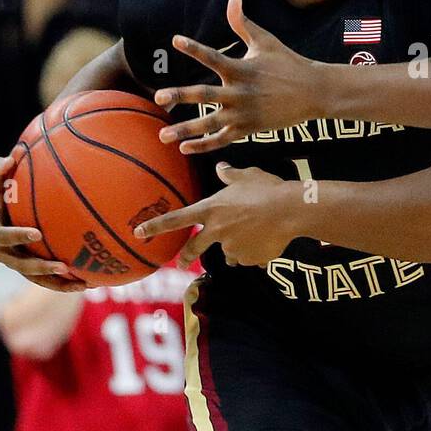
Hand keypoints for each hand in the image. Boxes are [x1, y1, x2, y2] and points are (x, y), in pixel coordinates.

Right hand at [0, 156, 84, 291]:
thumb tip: (11, 157)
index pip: (2, 237)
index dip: (18, 237)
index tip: (37, 234)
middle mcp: (1, 252)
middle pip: (21, 265)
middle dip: (41, 268)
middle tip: (63, 267)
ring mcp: (15, 261)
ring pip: (36, 278)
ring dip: (58, 283)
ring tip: (83, 284)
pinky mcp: (29, 266)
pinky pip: (47, 278)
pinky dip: (65, 281)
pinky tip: (91, 282)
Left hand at [136, 163, 298, 267]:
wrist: (291, 211)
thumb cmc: (267, 189)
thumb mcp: (247, 176)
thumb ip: (230, 175)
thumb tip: (221, 168)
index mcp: (212, 209)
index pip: (176, 219)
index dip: (155, 226)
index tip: (138, 232)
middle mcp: (217, 231)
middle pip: (195, 248)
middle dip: (187, 257)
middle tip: (183, 262)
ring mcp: (233, 248)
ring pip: (230, 252)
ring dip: (236, 247)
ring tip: (255, 234)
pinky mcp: (250, 259)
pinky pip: (250, 258)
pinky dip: (255, 252)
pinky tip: (268, 240)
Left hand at [154, 0, 319, 151]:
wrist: (315, 92)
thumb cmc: (288, 63)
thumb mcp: (266, 41)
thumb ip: (243, 23)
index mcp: (242, 69)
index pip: (213, 57)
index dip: (194, 48)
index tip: (175, 41)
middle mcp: (240, 92)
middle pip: (206, 94)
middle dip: (180, 95)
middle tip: (158, 97)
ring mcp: (244, 113)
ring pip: (210, 123)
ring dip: (186, 130)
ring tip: (164, 136)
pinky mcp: (249, 129)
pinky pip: (223, 139)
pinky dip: (205, 145)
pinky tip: (186, 148)